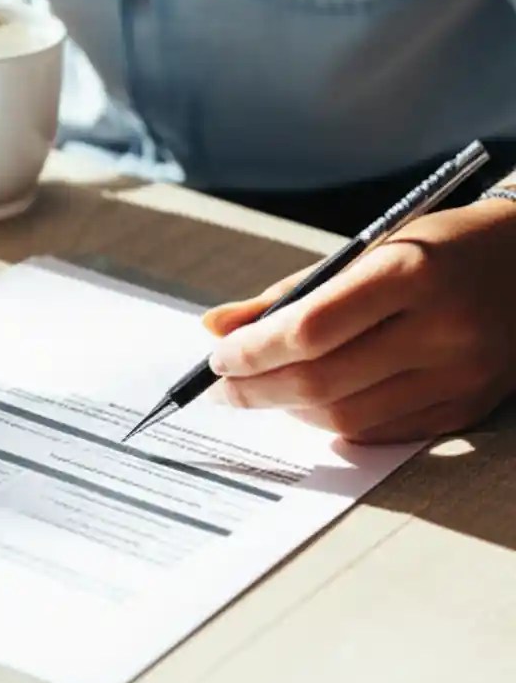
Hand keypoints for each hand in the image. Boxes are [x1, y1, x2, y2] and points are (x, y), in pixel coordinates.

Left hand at [201, 199, 515, 443]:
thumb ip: (288, 294)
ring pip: (348, 417)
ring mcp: (461, 374)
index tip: (216, 359)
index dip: (252, 352)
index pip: (310, 329)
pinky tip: (309, 406)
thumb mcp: (366, 250)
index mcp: (411, 272)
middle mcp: (443, 326)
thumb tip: (215, 328)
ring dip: (289, 411)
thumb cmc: (435, 249)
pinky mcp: (469, 407)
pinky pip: (383, 432)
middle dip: (257, 390)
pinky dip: (334, 424)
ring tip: (262, 394)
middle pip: (323, 381)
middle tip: (222, 390)